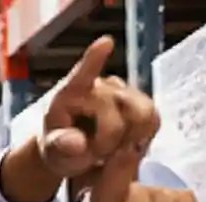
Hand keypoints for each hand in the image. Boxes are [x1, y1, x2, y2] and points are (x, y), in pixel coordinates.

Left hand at [39, 36, 160, 177]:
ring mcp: (125, 92)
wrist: (76, 151)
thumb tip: (76, 143)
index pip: (82, 74)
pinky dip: (141, 139)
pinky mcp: (143, 104)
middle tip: (95, 155)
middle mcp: (102, 85)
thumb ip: (60, 146)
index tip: (105, 42)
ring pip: (143, 116)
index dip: (94, 59)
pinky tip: (124, 146)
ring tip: (108, 151)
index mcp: (71, 93)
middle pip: (119, 113)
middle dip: (109, 140)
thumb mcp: (52, 152)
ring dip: (128, 140)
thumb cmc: (59, 146)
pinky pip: (153, 121)